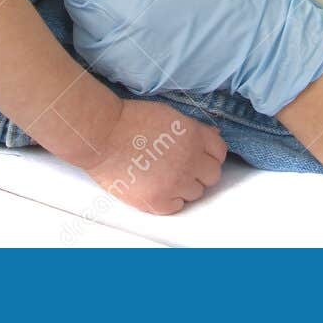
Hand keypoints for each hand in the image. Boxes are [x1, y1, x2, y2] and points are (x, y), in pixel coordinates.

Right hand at [80, 97, 226, 214]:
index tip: (201, 156)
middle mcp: (190, 161)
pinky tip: (157, 186)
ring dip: (185, 185)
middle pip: (213, 176)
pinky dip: (170, 199)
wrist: (103, 136)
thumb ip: (193, 129)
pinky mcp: (159, 201)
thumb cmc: (130, 121)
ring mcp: (175, 183)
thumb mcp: (169, 115)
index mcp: (193, 136)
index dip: (210, 154)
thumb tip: (213, 137)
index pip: (220, 152)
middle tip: (184, 167)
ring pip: (195, 193)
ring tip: (165, 176)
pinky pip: (177, 206)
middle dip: (201, 171)